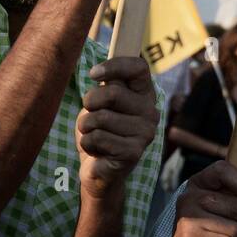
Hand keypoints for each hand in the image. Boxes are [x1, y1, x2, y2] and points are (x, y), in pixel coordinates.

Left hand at [77, 57, 159, 198]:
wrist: (100, 170)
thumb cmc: (100, 131)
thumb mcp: (102, 104)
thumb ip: (107, 87)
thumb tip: (99, 71)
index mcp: (145, 95)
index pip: (139, 67)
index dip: (115, 66)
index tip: (93, 74)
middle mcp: (150, 112)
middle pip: (112, 93)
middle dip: (90, 103)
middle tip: (89, 114)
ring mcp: (145, 133)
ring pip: (100, 117)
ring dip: (86, 127)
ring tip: (93, 134)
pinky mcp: (133, 152)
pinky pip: (97, 138)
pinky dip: (88, 143)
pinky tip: (97, 150)